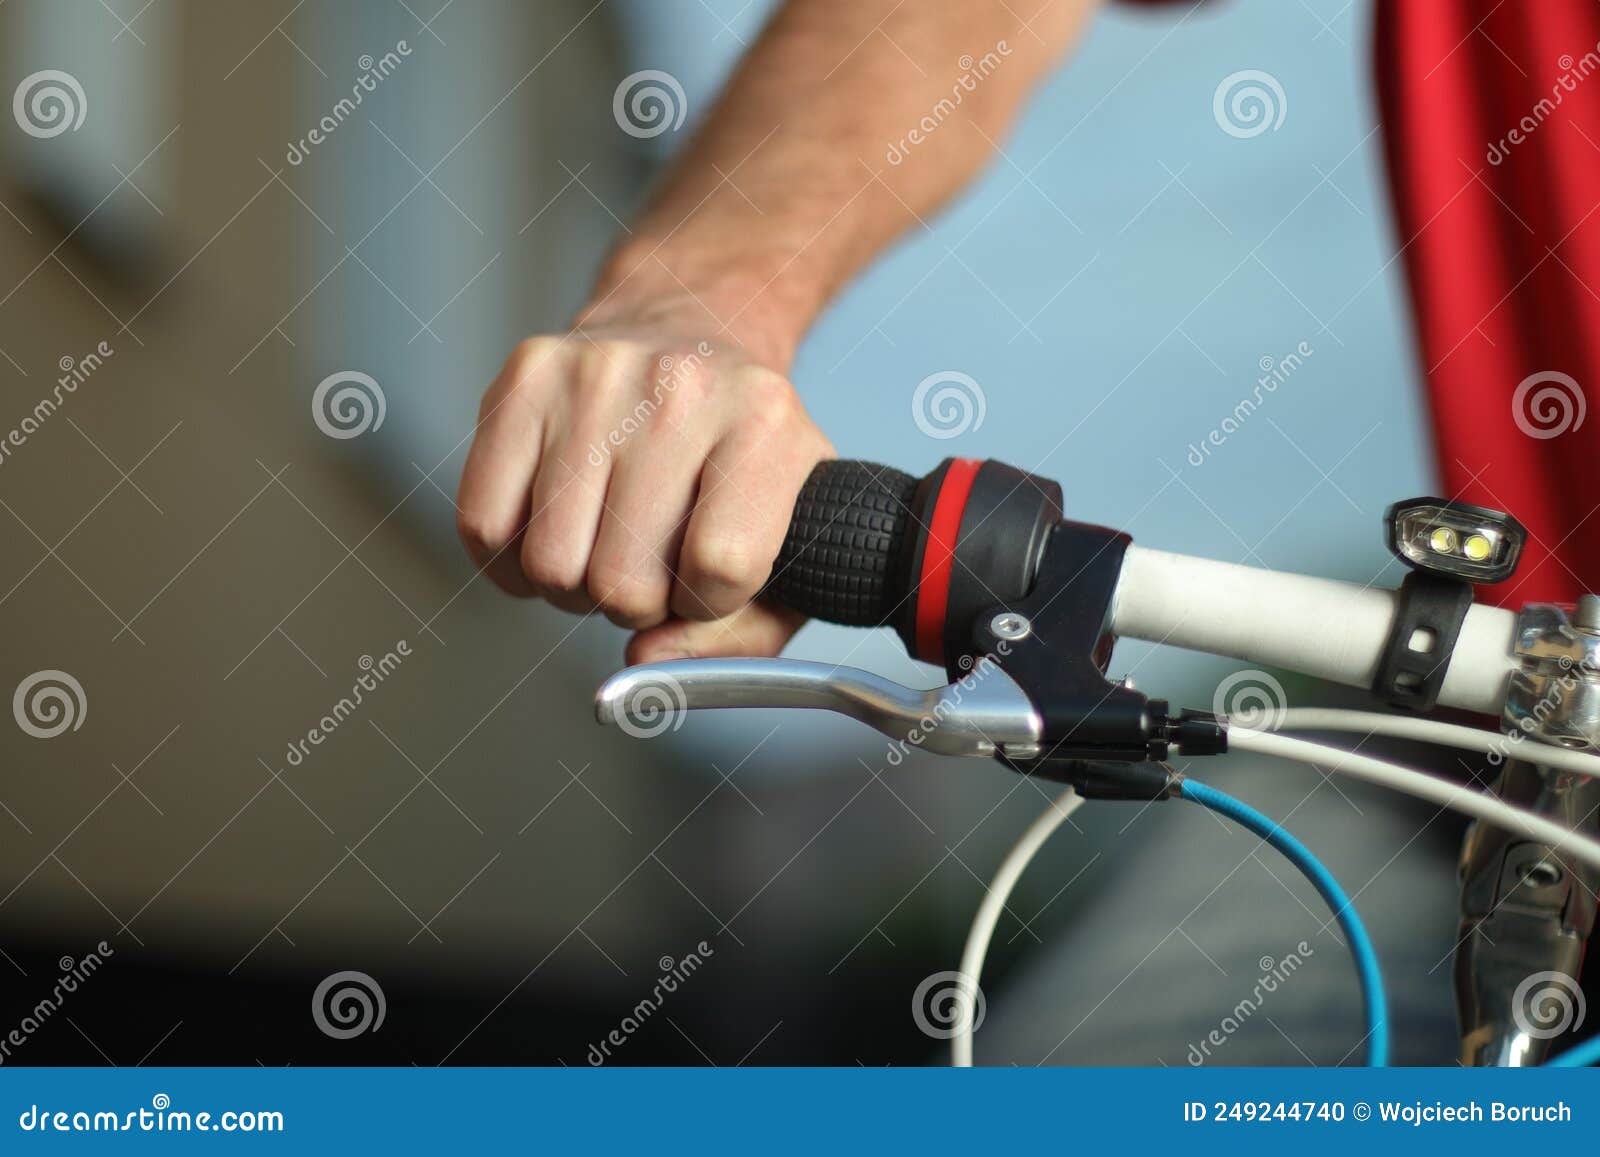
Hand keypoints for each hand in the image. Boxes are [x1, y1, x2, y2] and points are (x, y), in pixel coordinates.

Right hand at [456, 298, 832, 663]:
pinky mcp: (523, 377)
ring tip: (605, 541)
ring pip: (550, 566)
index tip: (706, 574)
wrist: (694, 328)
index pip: (719, 571)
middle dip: (635, 602)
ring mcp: (594, 376)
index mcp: (766, 424)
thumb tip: (645, 665)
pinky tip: (553, 529)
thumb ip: (745, 637)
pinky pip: (484, 526)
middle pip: (624, 583)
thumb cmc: (741, 453)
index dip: (705, 602)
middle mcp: (682, 387)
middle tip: (649, 561)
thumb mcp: (791, 540)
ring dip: (573, 584)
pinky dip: (511, 559)